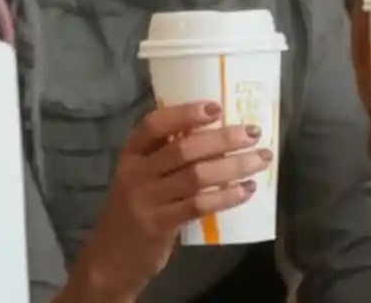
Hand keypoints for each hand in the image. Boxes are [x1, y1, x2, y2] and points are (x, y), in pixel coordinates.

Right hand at [65, 101, 270, 300]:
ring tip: (261, 159)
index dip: (185, 113)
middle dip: (223, 138)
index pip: (153, 125)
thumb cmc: (136, 211)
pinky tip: (246, 190)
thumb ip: (169, 157)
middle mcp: (135, 173)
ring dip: (234, 166)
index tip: (217, 107)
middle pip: (184, 148)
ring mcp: (146, 200)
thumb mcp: (143, 178)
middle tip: (254, 133)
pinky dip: (226, 196)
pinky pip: (198, 205)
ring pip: (196, 176)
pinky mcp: (159, 225)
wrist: (109, 262)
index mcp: (131, 155)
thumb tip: (221, 133)